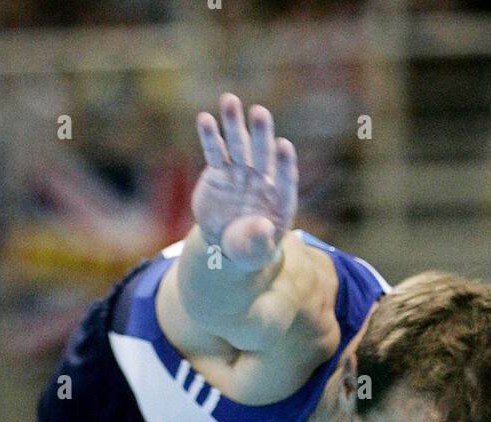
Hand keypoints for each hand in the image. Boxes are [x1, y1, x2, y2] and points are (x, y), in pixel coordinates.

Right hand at [193, 93, 297, 269]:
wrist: (226, 243)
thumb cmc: (249, 249)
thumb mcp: (255, 251)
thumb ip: (259, 239)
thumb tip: (262, 227)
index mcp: (280, 198)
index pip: (285, 177)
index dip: (284, 163)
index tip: (283, 146)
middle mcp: (262, 179)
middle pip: (263, 153)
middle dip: (261, 133)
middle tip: (259, 112)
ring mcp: (240, 172)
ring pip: (238, 144)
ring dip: (233, 122)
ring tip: (229, 100)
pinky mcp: (219, 171)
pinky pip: (215, 152)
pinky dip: (210, 136)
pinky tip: (205, 119)